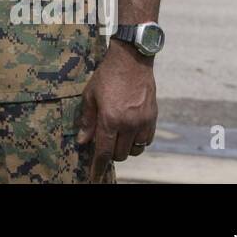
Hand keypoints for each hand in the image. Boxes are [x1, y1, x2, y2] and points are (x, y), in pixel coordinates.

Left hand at [76, 39, 156, 180]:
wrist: (131, 60)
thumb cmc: (107, 76)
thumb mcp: (90, 96)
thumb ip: (87, 120)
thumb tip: (83, 141)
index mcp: (110, 119)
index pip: (104, 151)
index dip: (98, 166)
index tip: (94, 176)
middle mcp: (128, 124)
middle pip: (120, 154)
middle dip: (110, 154)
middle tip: (104, 145)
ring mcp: (143, 122)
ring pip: (134, 150)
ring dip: (124, 149)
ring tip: (117, 138)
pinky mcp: (153, 118)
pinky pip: (146, 141)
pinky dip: (137, 142)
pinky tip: (130, 133)